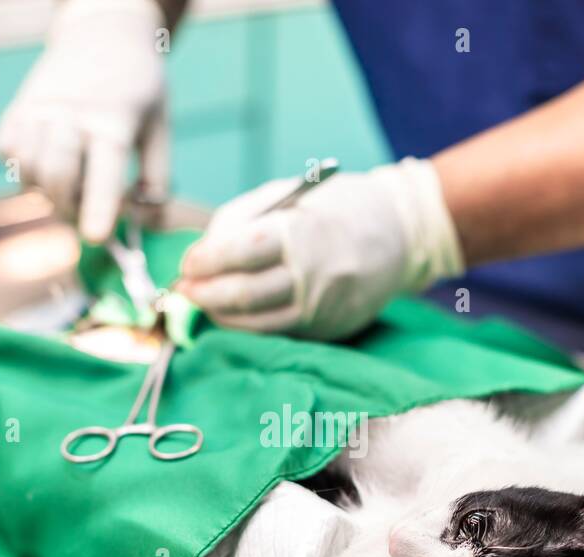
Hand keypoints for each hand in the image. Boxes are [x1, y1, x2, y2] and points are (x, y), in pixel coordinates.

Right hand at [0, 0, 168, 241]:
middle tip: (82, 216)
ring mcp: (39, 109)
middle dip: (68, 208)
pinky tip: (45, 163)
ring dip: (45, 191)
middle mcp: (71, 114)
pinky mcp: (18, 108)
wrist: (103, 32)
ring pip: (28, 168)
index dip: (97, 207)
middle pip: (57, 175)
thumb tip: (145, 224)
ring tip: (68, 186)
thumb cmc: (139, 87)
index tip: (95, 237)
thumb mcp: (161, 127)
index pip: (103, 171)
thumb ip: (157, 179)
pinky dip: (22, 168)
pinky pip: (7, 151)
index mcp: (114, 121)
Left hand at [177, 158, 464, 339]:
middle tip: (184, 290)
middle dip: (205, 295)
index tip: (186, 264)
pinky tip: (233, 316)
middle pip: (244, 295)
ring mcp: (323, 308)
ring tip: (202, 304)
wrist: (399, 234)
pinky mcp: (327, 330)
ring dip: (221, 317)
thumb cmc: (335, 207)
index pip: (241, 252)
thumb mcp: (289, 195)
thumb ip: (242, 221)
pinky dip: (248, 328)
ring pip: (256, 325)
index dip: (206, 261)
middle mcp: (314, 276)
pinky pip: (277, 335)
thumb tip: (201, 255)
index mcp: (304, 232)